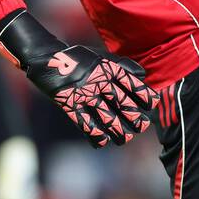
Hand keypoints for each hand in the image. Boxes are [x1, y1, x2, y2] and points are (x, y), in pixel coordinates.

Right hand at [0, 11, 156, 147]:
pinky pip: (85, 123)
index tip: (151, 105)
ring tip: (124, 139)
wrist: (47, 58)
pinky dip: (95, 134)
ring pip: (106, 117)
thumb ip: (122, 66)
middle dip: (134, 118)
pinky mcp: (69, 105)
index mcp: (108, 69)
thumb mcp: (101, 57)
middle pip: (122, 103)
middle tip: (141, 126)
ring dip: (117, 131)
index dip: (144, 96)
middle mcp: (99, 82)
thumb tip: (143, 75)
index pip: (132, 84)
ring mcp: (84, 94)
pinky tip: (102, 141)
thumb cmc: (78, 59)